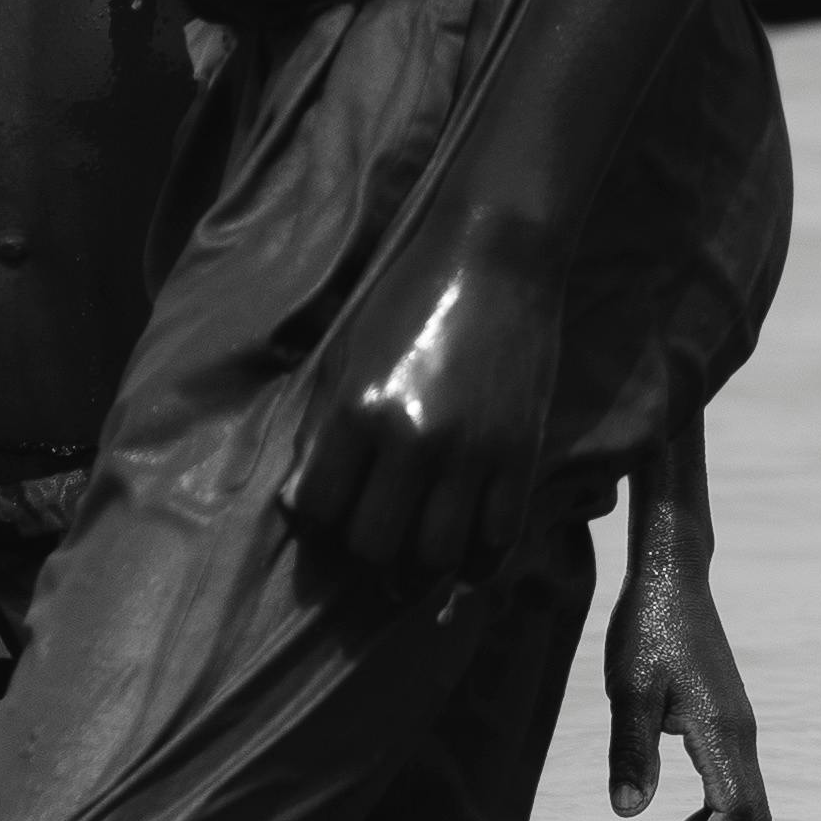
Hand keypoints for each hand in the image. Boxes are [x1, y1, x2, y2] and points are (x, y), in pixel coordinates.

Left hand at [282, 215, 562, 584]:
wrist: (494, 257)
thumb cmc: (408, 296)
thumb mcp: (346, 352)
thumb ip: (320, 429)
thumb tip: (301, 503)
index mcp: (357, 408)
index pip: (319, 510)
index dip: (317, 521)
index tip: (330, 510)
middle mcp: (410, 440)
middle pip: (373, 545)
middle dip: (365, 548)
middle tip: (372, 530)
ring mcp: (470, 454)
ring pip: (434, 557)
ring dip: (419, 564)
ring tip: (414, 549)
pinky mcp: (519, 458)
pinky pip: (495, 542)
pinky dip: (477, 563)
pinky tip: (463, 555)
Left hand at [603, 552, 769, 820]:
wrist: (671, 575)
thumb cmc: (646, 624)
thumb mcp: (628, 687)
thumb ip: (630, 750)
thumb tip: (626, 815)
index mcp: (722, 730)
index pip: (734, 814)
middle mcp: (742, 733)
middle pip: (752, 819)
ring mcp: (738, 726)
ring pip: (746, 803)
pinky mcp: (727, 719)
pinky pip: (734, 782)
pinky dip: (713, 815)